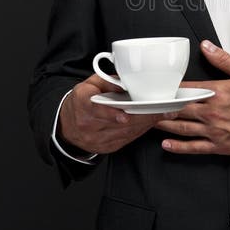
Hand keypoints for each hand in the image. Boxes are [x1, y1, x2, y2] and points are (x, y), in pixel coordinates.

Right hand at [58, 74, 175, 154]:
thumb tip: (128, 83)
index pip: (95, 110)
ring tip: (162, 115)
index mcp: (82, 104)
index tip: (125, 115)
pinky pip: (126, 140)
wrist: (67, 126)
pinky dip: (140, 131)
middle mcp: (87, 124)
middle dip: (143, 116)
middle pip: (118, 123)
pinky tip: (150, 123)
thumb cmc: (81, 101)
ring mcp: (96, 139)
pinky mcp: (105, 147)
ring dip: (146, 124)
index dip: (110, 114)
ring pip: (125, 133)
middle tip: (162, 110)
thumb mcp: (89, 84)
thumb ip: (107, 81)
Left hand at [156, 40, 229, 155]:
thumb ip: (224, 60)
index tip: (156, 87)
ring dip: (163, 125)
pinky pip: (194, 148)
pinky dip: (178, 148)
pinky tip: (166, 145)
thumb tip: (206, 47)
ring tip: (149, 122)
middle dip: (159, 107)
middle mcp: (213, 111)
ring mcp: (216, 131)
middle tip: (144, 106)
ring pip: (182, 128)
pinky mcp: (221, 146)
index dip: (168, 88)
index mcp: (218, 92)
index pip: (186, 88)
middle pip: (178, 108)